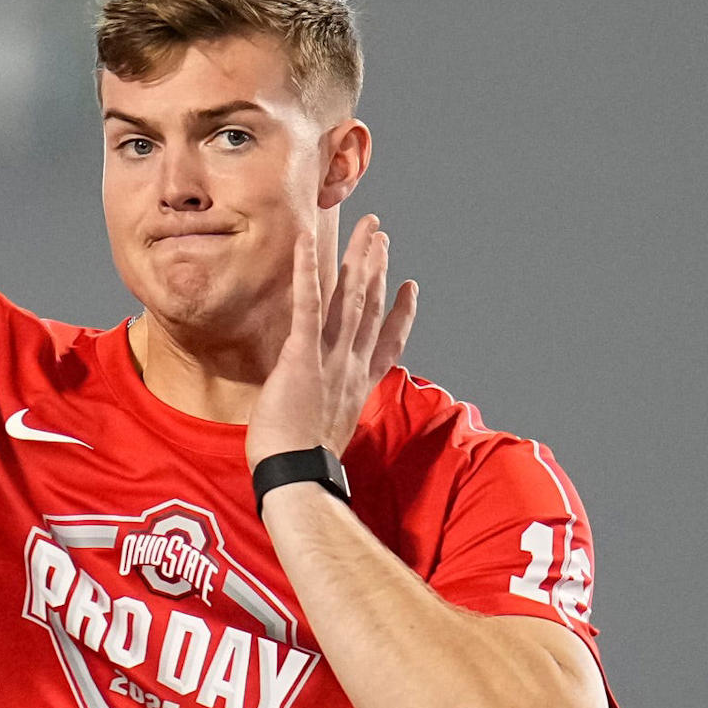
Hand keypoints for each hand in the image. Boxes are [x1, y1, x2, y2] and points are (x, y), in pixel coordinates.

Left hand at [246, 212, 415, 470]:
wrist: (298, 476)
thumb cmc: (302, 462)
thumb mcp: (326, 431)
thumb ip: (330, 409)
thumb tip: (324, 411)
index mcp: (358, 384)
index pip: (386, 342)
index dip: (400, 313)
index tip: (409, 287)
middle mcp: (350, 366)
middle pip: (369, 308)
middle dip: (377, 269)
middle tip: (382, 238)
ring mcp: (330, 359)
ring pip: (350, 299)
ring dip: (358, 261)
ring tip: (368, 232)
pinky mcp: (302, 356)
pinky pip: (307, 306)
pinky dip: (307, 270)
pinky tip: (306, 241)